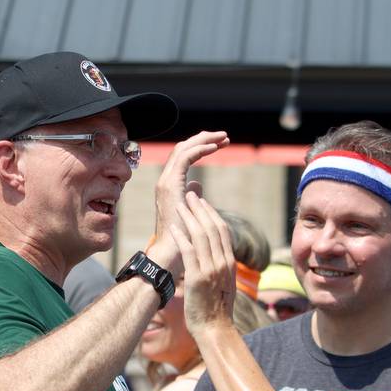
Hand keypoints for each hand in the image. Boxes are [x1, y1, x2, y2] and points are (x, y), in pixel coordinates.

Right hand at [152, 132, 228, 273]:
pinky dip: (200, 149)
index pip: (185, 156)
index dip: (202, 146)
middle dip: (204, 138)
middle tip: (225, 136)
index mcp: (171, 186)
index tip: (221, 144)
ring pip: (183, 148)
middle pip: (183, 148)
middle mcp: (166, 181)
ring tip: (224, 137)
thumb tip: (198, 185)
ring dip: (205, 140)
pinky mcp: (171, 185)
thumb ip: (193, 196)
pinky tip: (215, 148)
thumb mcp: (192, 212)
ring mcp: (166, 182)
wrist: (171, 254)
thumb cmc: (183, 239)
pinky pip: (185, 158)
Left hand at [169, 192, 235, 337]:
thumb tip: (214, 255)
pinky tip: (174, 227)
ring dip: (189, 218)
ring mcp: (211, 270)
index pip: (222, 232)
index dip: (212, 214)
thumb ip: (220, 268)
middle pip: (212, 229)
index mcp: (229, 263)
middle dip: (201, 210)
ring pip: (201, 236)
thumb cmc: (216, 310)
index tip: (203, 203)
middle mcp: (222, 263)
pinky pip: (189, 252)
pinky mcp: (197, 278)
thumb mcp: (224, 285)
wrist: (215, 329)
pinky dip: (181, 237)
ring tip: (180, 205)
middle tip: (190, 195)